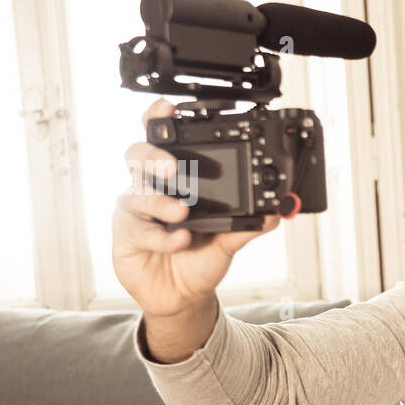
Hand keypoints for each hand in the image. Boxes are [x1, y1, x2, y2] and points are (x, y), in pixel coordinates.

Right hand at [112, 98, 279, 317]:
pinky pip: (139, 230)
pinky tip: (180, 240)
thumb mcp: (229, 239)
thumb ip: (249, 224)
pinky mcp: (126, 236)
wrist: (184, 295)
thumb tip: (277, 211)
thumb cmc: (199, 257)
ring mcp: (135, 211)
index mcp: (174, 178)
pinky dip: (162, 236)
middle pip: (137, 156)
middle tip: (173, 167)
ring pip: (137, 194)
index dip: (159, 120)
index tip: (169, 108)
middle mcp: (150, 188)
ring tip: (182, 212)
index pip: (161, 140)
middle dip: (153, 156)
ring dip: (160, 201)